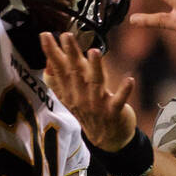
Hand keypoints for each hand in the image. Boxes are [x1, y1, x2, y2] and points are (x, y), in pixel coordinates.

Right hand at [40, 31, 136, 149]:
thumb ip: (59, 80)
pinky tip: (129, 79)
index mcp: (69, 92)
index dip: (51, 53)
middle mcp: (81, 97)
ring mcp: (97, 105)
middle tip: (67, 36)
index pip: (59, 69)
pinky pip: (119, 100)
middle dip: (71, 54)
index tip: (46, 36)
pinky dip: (124, 90)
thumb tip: (48, 61)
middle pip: (75, 73)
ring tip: (94, 52)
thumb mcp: (70, 97)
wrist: (107, 139)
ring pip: (95, 84)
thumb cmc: (89, 112)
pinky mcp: (114, 111)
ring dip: (95, 68)